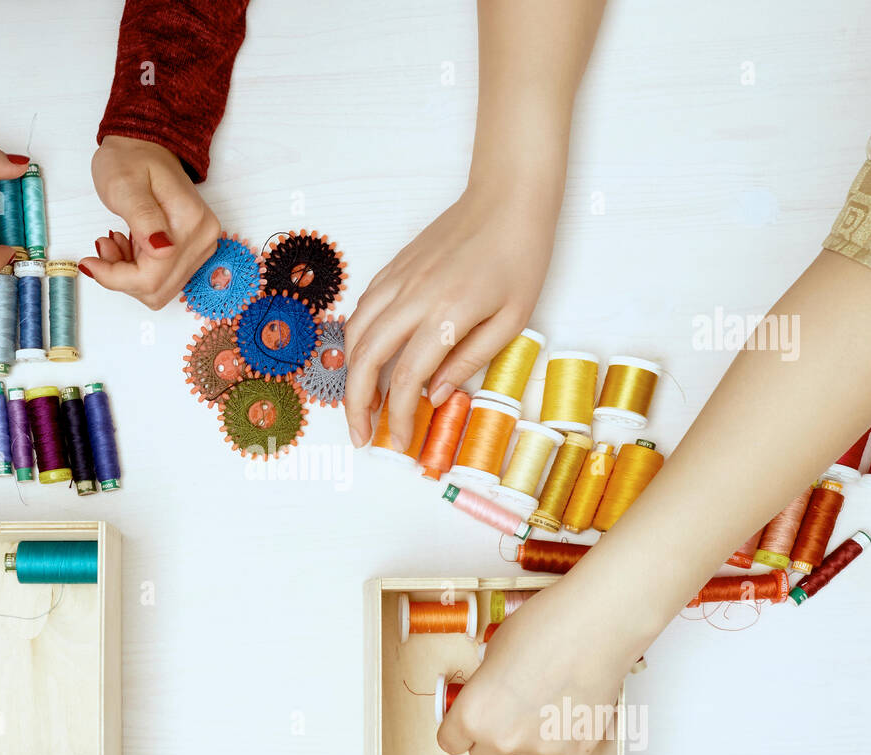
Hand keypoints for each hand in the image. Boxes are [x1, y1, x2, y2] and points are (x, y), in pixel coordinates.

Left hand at [81, 136, 220, 308]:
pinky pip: (161, 279)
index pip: (152, 277)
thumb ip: (143, 218)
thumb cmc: (131, 160)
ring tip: (113, 242)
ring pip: (158, 289)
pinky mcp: (191, 252)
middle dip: (122, 276)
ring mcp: (200, 248)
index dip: (116, 277)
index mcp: (191, 224)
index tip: (90, 261)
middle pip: (157, 290)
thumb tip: (163, 251)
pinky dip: (137, 270)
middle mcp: (203, 240)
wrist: (146, 146)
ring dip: (128, 274)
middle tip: (102, 246)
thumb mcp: (125, 184)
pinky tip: (126, 245)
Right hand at [343, 181, 558, 448]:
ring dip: (350, 374)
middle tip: (361, 435)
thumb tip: (437, 395)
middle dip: (356, 404)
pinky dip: (356, 341)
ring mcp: (397, 280)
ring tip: (361, 402)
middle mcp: (412, 297)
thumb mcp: (512, 319)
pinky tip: (367, 359)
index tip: (400, 440)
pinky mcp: (393, 268)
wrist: (508, 197)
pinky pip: (362, 310)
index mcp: (446, 314)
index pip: (406, 378)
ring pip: (354, 334)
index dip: (397, 416)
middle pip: (364, 360)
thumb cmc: (520, 256)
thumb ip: (471, 359)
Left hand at [436, 575, 654, 754]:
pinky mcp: (577, 752)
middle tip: (511, 705)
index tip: (466, 719)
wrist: (595, 623)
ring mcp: (541, 750)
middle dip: (492, 734)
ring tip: (545, 704)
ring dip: (526, 741)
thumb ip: (484, 686)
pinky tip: (555, 743)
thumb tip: (489, 696)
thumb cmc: (544, 626)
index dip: (458, 727)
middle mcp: (503, 738)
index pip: (451, 741)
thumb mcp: (492, 650)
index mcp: (474, 713)